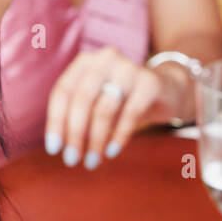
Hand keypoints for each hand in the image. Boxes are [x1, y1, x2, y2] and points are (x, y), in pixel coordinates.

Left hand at [44, 46, 187, 167]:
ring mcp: (129, 68)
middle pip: (82, 98)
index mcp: (86, 61)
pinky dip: (119, 136)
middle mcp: (105, 59)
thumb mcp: (97, 101)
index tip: (54, 149)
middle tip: (72, 159)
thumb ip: (77, 116)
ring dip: (95, 139)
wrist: (167, 91)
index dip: (56, 121)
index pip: (63, 91)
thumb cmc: (123, 100)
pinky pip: (130, 113)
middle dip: (74, 132)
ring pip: (104, 108)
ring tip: (91, 161)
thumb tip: (59, 147)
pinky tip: (111, 152)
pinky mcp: (150, 82)